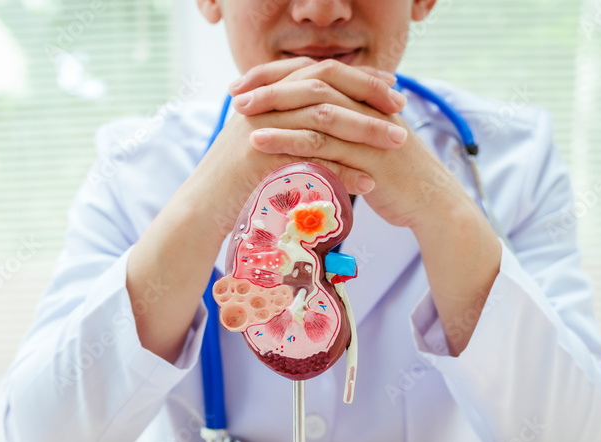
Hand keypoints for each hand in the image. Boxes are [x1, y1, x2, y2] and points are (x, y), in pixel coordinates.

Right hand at [187, 57, 408, 240]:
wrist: (199, 209)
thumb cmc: (234, 182)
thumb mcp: (265, 144)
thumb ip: (291, 127)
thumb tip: (327, 122)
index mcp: (267, 94)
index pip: (320, 71)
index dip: (358, 77)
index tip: (391, 88)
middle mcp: (262, 102)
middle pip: (324, 84)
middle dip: (367, 94)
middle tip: (401, 108)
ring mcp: (259, 126)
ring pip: (323, 118)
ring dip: (365, 130)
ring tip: (396, 142)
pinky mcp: (258, 155)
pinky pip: (310, 157)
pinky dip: (343, 169)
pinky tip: (368, 183)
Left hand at [232, 59, 479, 234]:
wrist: (433, 205)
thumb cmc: (395, 179)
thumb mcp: (365, 148)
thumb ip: (341, 136)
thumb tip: (308, 132)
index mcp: (365, 100)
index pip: (316, 75)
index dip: (280, 75)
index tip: (246, 83)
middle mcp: (368, 108)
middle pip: (314, 84)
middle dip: (272, 86)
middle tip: (236, 93)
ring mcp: (370, 131)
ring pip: (316, 111)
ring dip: (275, 110)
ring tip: (241, 113)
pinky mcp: (369, 158)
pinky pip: (324, 145)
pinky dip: (289, 141)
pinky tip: (260, 144)